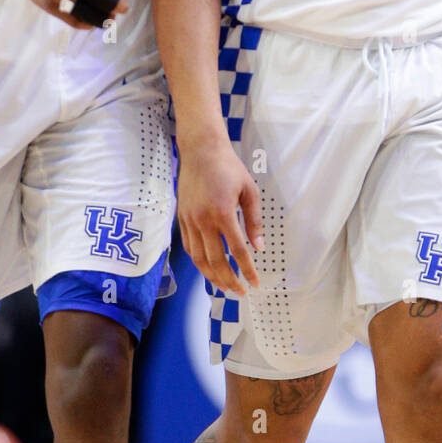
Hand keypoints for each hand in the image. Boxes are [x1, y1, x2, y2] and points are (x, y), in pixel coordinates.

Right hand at [177, 137, 263, 295]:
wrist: (201, 150)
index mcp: (223, 213)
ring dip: (211, 276)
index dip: (247, 270)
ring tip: (224, 286)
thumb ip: (254, 220)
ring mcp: (190, 220)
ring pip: (199, 258)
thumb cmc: (228, 167)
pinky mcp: (182, 217)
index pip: (238, 250)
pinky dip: (198, 261)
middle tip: (240, 292)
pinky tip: (207, 267)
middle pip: (216, 260)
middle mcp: (204, 220)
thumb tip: (259, 247)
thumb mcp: (249, 190)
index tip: (254, 283)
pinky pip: (189, 247)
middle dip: (229, 280)